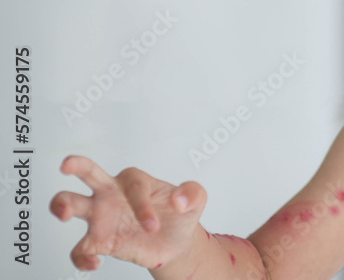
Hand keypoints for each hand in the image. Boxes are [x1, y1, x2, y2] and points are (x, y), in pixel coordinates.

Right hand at [50, 155, 206, 270]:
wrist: (175, 241)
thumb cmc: (179, 213)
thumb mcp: (196, 199)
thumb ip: (192, 193)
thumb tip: (178, 200)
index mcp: (136, 181)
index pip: (133, 186)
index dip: (141, 206)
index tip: (153, 225)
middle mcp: (113, 194)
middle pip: (89, 173)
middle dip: (77, 165)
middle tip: (67, 165)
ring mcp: (101, 217)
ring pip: (71, 203)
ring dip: (62, 204)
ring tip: (64, 213)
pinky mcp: (97, 241)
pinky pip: (79, 249)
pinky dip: (82, 257)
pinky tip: (95, 263)